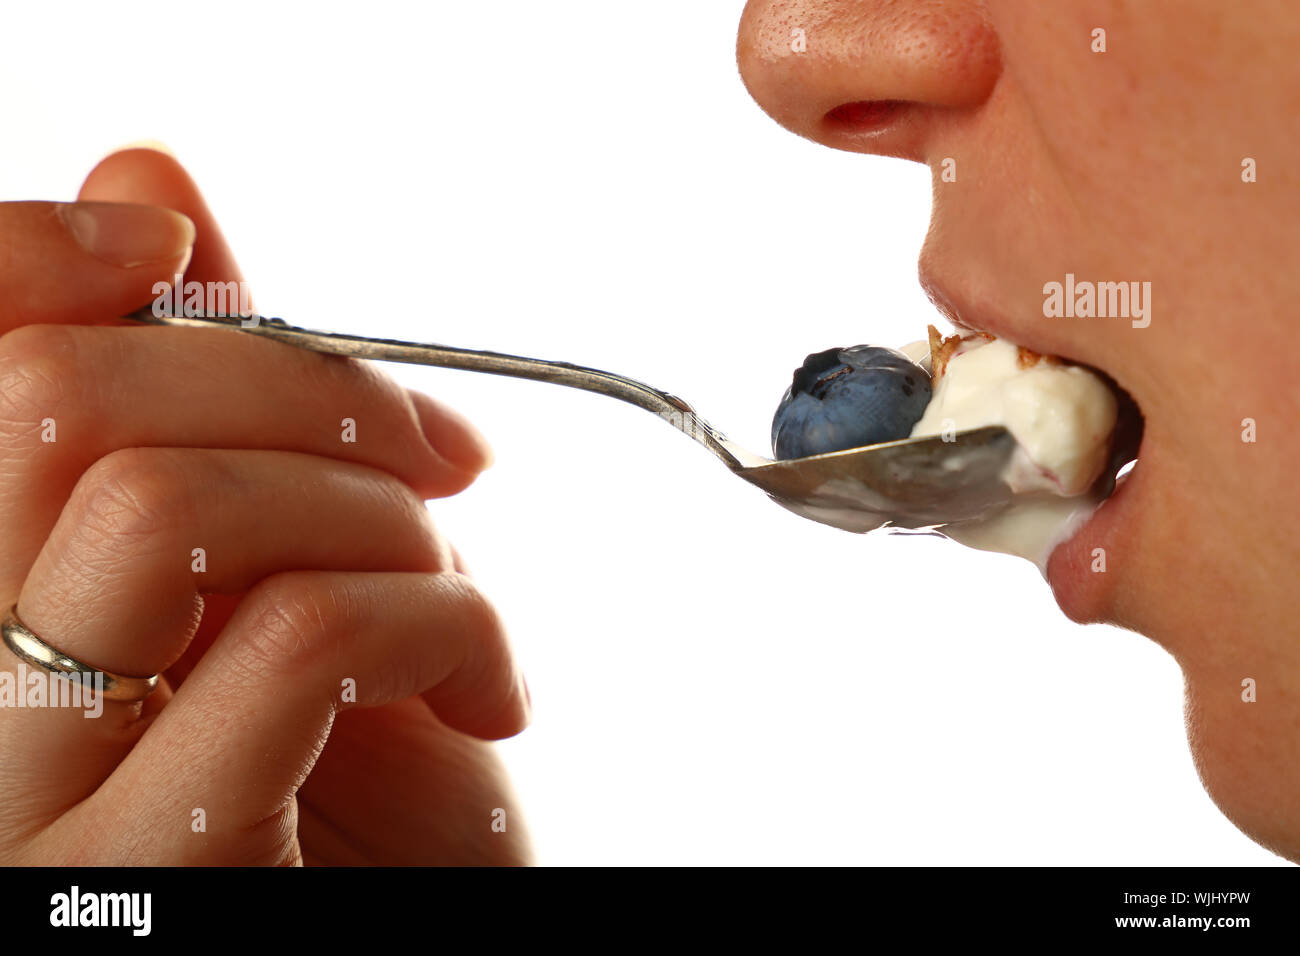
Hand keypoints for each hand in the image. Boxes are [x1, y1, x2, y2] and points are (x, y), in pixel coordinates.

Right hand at [0, 148, 530, 864]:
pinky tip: (484, 693)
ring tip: (451, 581)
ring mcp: (20, 796)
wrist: (418, 921)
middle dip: (300, 382)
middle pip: (55, 403)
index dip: (40, 255)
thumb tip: (145, 177)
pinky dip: (449, 622)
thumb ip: (206, 388)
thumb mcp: (290, 563)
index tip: (174, 249)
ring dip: (379, 509)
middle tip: (433, 453)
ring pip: (166, 504)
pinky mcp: (141, 876)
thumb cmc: (361, 769)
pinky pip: (300, 639)